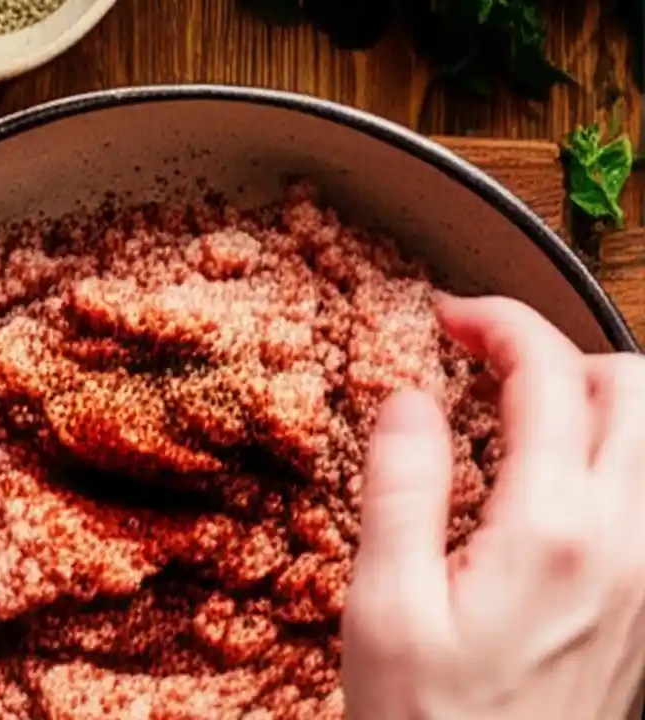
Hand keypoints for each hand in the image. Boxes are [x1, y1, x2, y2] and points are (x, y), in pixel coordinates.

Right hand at [344, 295, 644, 718]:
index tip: (446, 315)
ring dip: (595, 399)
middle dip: (560, 350)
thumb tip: (408, 398)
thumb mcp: (385, 606)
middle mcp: (626, 544)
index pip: (548, 377)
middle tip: (484, 364)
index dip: (497, 323)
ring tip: (518, 412)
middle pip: (634, 389)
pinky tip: (548, 481)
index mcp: (553, 532)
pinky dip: (611, 455)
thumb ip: (402, 487)